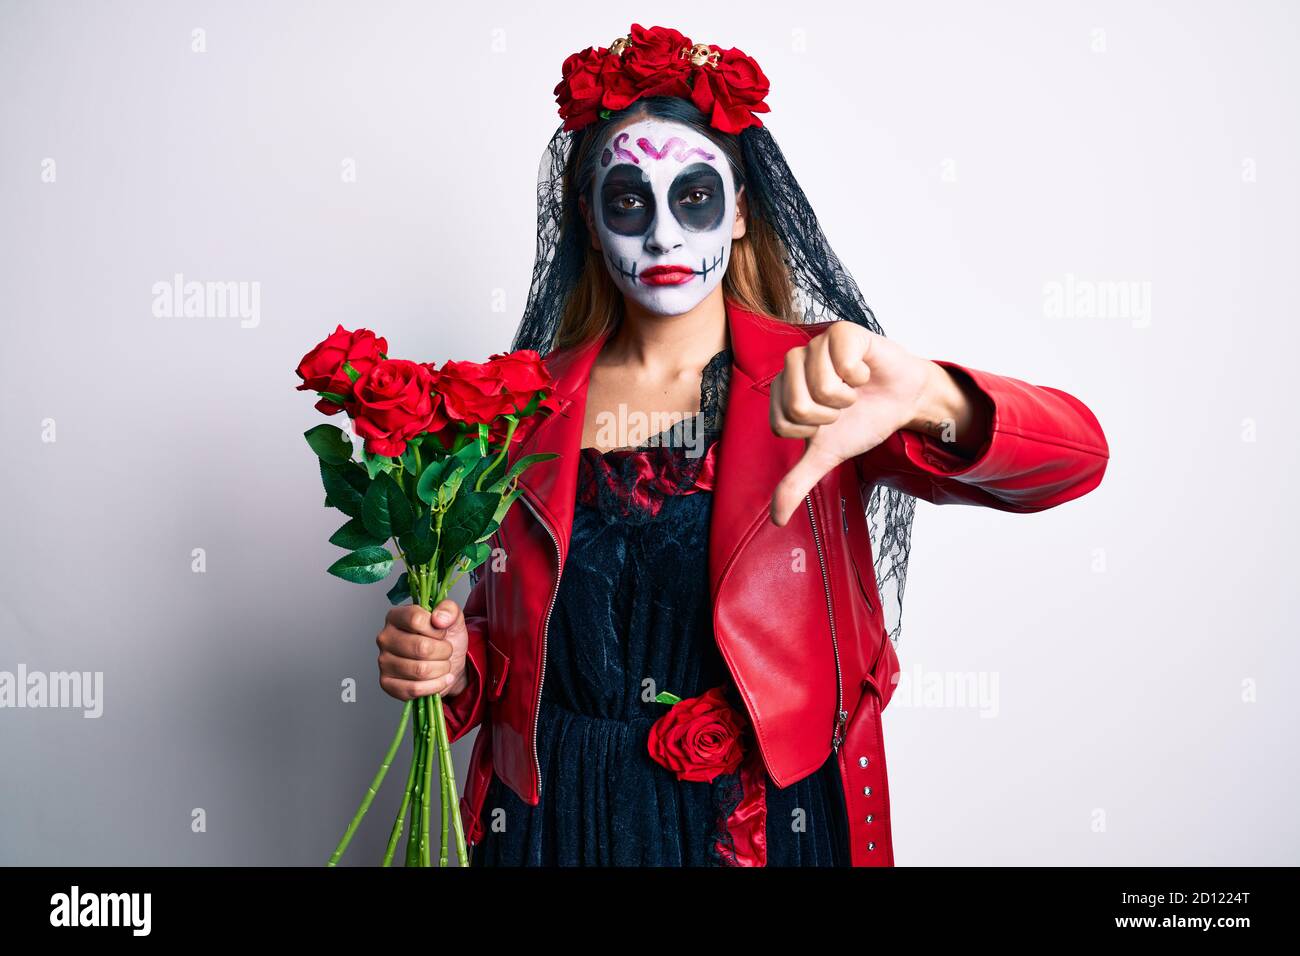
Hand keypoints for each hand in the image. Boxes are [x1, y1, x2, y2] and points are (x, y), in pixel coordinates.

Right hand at [376, 599, 469, 700]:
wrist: (449, 663)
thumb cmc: (446, 638)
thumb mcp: (453, 618)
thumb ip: (449, 610)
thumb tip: (438, 618)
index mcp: (396, 616)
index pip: (416, 619)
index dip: (437, 629)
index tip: (442, 633)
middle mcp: (385, 638)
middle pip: (421, 647)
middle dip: (443, 651)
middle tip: (446, 651)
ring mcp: (383, 661)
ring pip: (420, 670)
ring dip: (441, 669)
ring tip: (444, 664)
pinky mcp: (387, 683)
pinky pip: (414, 689)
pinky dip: (434, 686)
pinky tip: (441, 679)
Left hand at [768, 321, 984, 525]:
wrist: (903, 400)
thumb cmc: (861, 420)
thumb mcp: (827, 454)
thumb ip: (798, 482)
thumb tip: (777, 519)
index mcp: (781, 390)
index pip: (781, 424)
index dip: (810, 432)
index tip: (827, 423)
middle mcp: (793, 363)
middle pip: (796, 406)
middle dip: (829, 417)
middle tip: (843, 407)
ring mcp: (816, 345)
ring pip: (820, 387)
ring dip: (847, 399)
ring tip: (854, 390)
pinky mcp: (842, 332)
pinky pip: (843, 364)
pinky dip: (861, 377)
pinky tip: (865, 373)